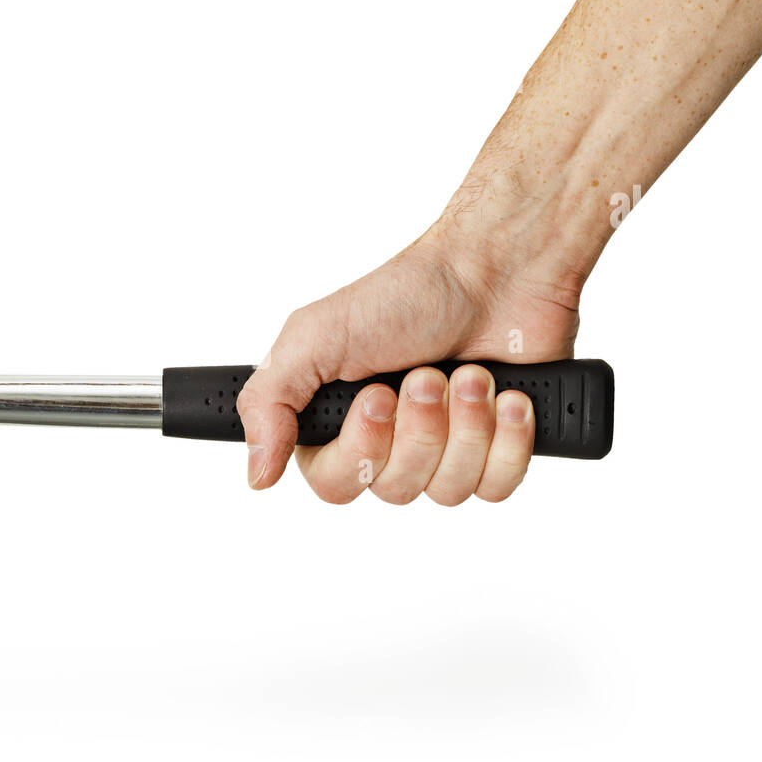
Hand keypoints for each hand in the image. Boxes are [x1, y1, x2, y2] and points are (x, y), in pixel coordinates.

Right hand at [236, 205, 584, 504]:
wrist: (496, 270)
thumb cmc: (407, 294)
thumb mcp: (313, 336)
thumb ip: (268, 404)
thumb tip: (255, 475)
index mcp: (338, 421)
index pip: (334, 484)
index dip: (362, 449)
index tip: (377, 395)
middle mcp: (390, 443)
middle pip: (396, 489)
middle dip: (419, 427)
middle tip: (427, 373)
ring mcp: (446, 451)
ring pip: (450, 490)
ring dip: (465, 425)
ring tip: (470, 374)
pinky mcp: (498, 452)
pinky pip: (499, 486)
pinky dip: (507, 438)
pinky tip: (507, 396)